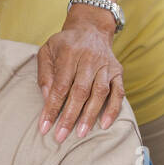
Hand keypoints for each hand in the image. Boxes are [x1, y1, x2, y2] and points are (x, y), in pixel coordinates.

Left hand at [37, 19, 125, 142]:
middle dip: (70, 116)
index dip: (52, 108)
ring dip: (90, 115)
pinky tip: (104, 124)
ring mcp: (106, 66)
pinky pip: (118, 92)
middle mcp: (89, 58)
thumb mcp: (47, 51)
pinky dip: (113, 109)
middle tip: (60, 136)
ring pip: (99, 93)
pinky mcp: (118, 72)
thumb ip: (44, 74)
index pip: (60, 85)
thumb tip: (47, 98)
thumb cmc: (64, 44)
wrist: (91, 28)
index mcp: (69, 52)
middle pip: (80, 91)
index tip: (45, 127)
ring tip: (81, 134)